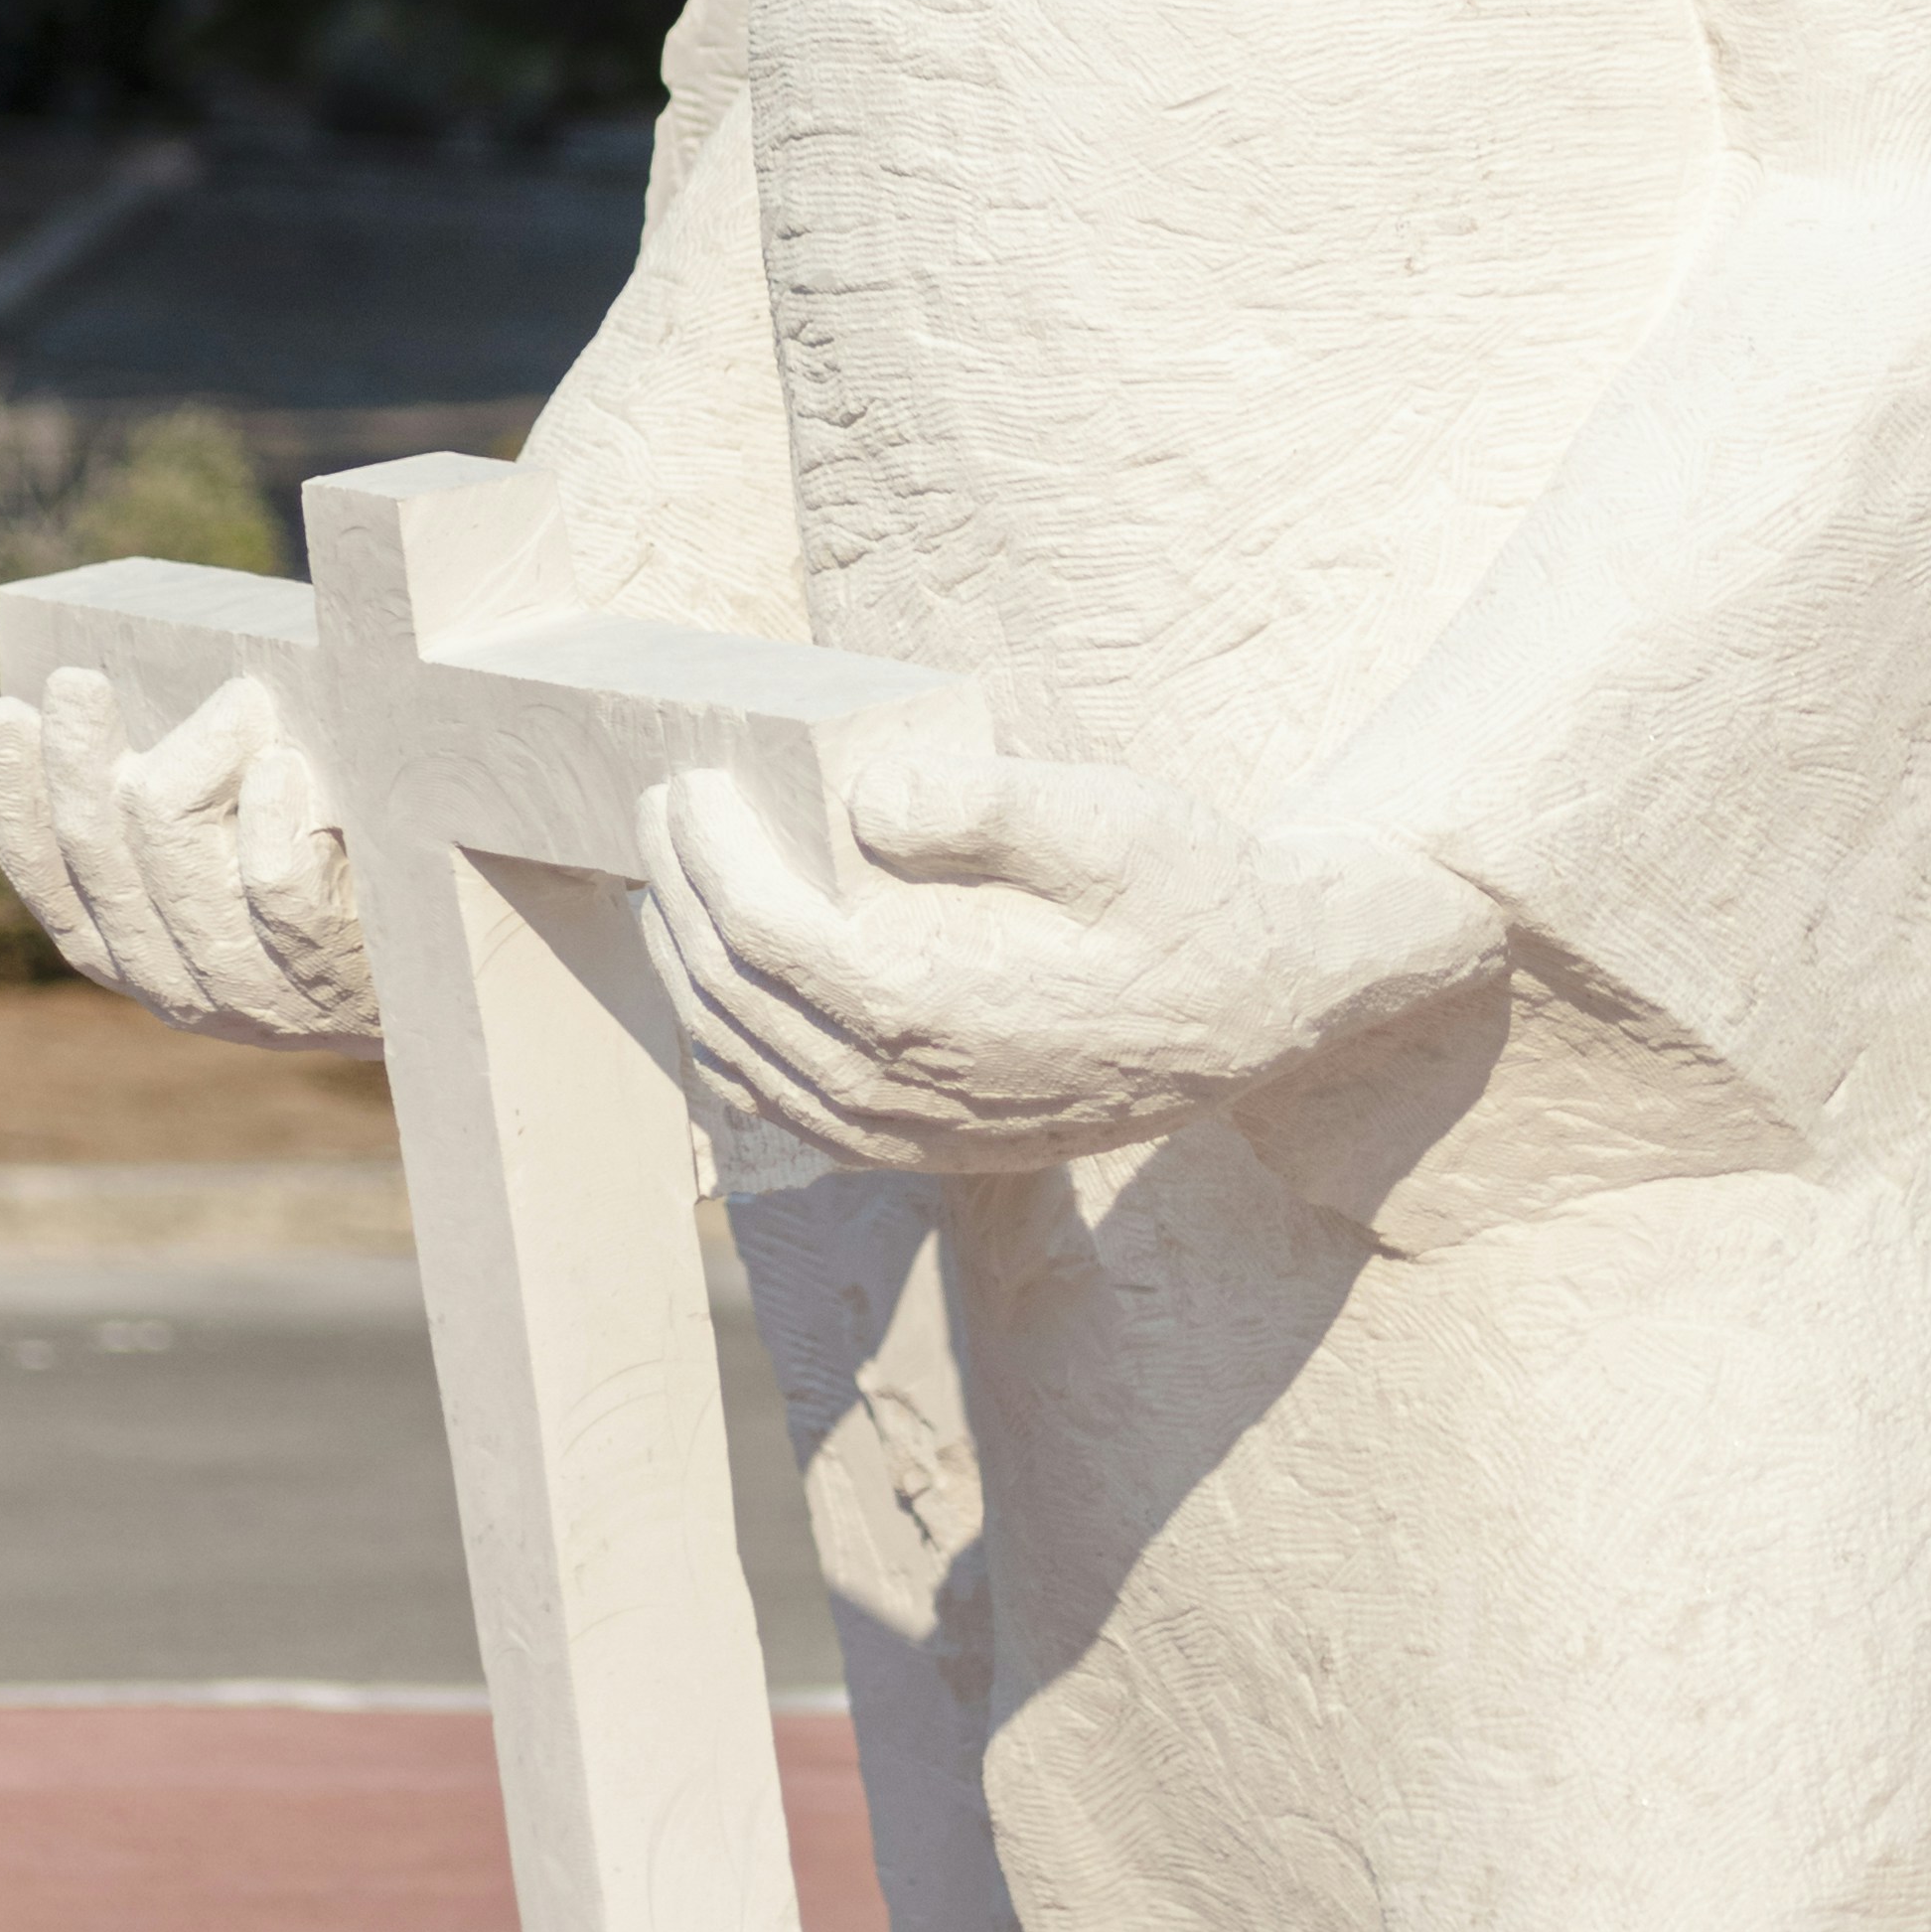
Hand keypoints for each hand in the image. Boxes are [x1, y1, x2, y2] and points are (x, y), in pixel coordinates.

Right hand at [0, 665, 376, 1052]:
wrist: (445, 976)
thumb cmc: (330, 872)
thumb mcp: (229, 851)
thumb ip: (175, 797)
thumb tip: (118, 691)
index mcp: (128, 948)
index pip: (44, 877)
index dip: (11, 796)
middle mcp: (169, 979)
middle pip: (97, 857)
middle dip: (78, 760)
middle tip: (78, 679)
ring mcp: (242, 988)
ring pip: (175, 862)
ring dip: (198, 760)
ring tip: (240, 701)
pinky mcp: (319, 976)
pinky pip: (272, 886)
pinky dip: (273, 811)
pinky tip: (286, 769)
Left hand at [633, 702, 1500, 1174]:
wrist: (1272, 998)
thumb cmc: (1188, 888)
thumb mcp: (1110, 816)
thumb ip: (987, 807)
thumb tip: (864, 803)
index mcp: (936, 1011)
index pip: (766, 936)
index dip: (706, 855)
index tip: (683, 780)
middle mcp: (910, 1095)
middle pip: (737, 1004)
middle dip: (679, 902)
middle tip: (659, 808)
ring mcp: (919, 1138)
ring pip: (748, 1074)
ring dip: (689, 981)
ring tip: (669, 890)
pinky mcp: (934, 1152)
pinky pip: (793, 1118)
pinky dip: (733, 1056)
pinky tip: (726, 999)